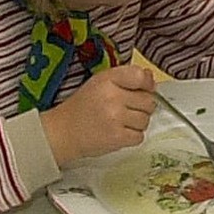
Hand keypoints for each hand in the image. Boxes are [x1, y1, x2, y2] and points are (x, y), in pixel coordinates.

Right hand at [39, 64, 154, 166]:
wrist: (63, 132)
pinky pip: (140, 136)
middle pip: (148, 101)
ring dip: (137, 123)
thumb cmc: (83, 106)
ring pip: (146, 120)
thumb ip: (125, 77)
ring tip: (120, 122)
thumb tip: (150, 77)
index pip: (140, 76)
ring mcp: (115, 118)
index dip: (146, 84)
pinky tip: (119, 132)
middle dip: (142, 106)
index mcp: (107, 79)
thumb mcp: (100, 83)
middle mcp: (112, 97)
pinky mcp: (117, 137)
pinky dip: (132, 137)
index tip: (142, 89)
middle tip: (126, 109)